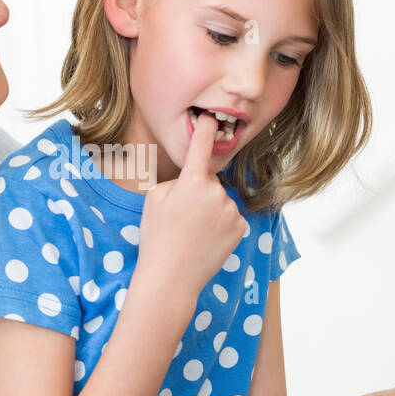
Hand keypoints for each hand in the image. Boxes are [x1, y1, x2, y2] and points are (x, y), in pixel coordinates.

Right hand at [133, 112, 245, 299]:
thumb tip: (191, 179)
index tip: (211, 118)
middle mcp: (216, 192)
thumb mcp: (154, 199)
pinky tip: (206, 239)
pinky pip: (229, 217)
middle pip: (208, 182)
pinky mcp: (240, 227)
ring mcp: (231, 210)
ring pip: (220, 200)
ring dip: (210, 210)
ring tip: (192, 232)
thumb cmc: (157, 237)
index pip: (201, 147)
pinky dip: (221, 224)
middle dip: (197, 192)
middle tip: (181, 218)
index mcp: (192, 181)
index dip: (206, 130)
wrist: (171, 277)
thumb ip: (176, 181)